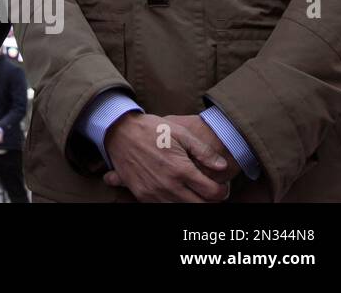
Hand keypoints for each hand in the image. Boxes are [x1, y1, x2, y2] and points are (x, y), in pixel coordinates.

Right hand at [102, 112, 230, 201]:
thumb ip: (203, 150)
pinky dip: (174, 203)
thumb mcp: (180, 132)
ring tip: (193, 191)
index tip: (221, 186)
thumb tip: (222, 166)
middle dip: (210, 200)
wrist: (118, 132)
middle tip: (209, 190)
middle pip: (201, 206)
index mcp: (181, 170)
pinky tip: (176, 192)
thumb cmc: (151, 129)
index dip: (222, 191)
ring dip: (192, 203)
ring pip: (184, 209)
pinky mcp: (142, 195)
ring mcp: (154, 193)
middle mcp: (169, 185)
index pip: (213, 193)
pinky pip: (164, 208)